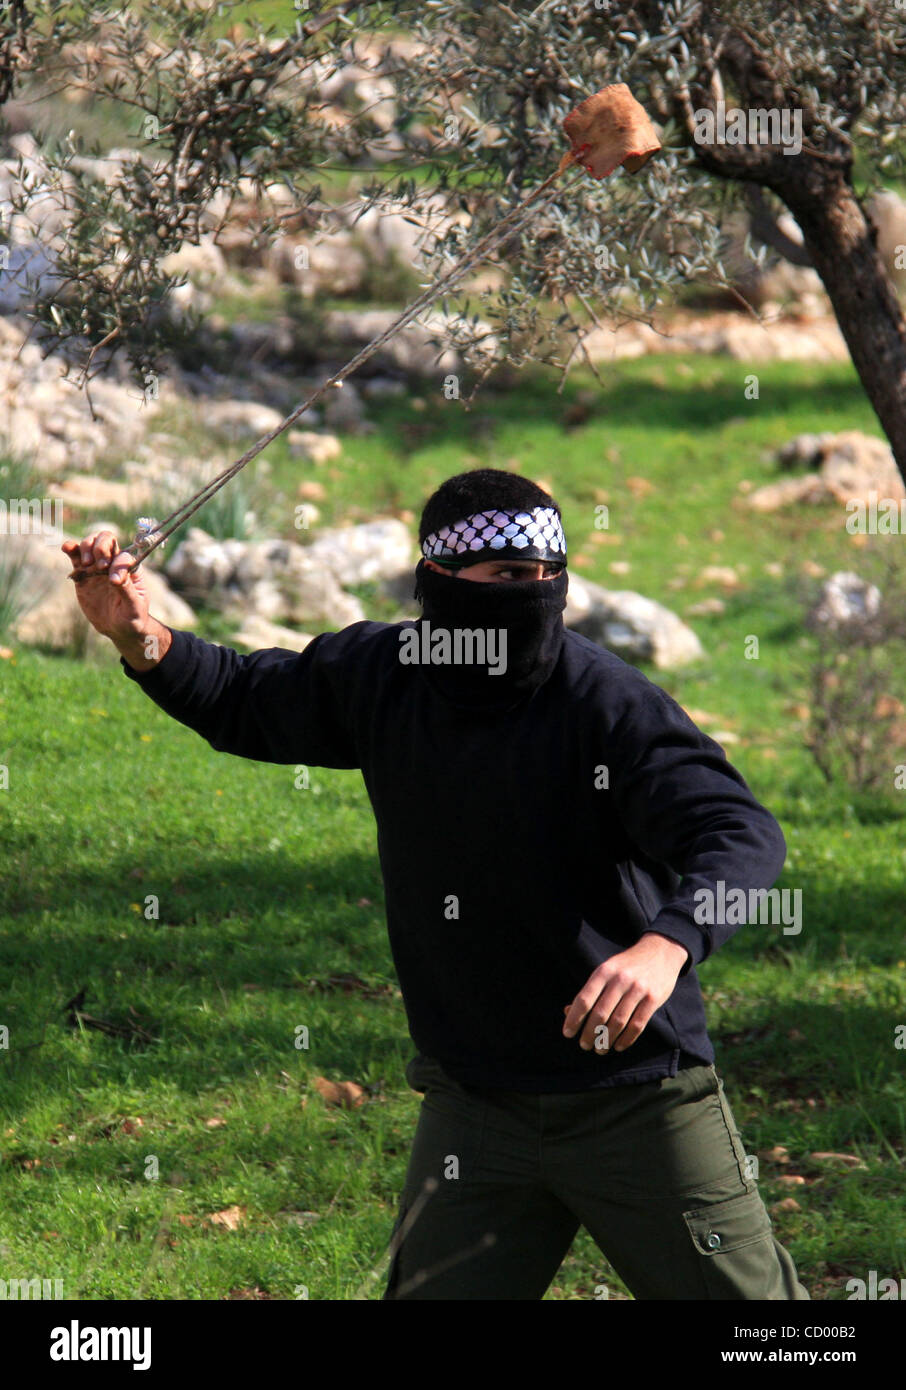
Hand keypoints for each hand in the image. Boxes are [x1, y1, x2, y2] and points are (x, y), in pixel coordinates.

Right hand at [62, 530, 169, 669]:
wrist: (117, 628)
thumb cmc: (132, 617)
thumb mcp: (133, 607)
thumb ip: (126, 590)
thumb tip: (114, 577)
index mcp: (131, 568)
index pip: (123, 556)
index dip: (117, 564)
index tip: (114, 582)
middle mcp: (114, 563)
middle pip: (106, 539)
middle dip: (101, 547)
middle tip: (99, 566)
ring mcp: (97, 567)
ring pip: (91, 543)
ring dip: (87, 547)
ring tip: (87, 564)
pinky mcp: (83, 574)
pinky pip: (76, 556)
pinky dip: (70, 548)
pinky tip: (67, 547)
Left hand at [562, 934, 688, 1053]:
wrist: (661, 951)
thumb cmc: (627, 965)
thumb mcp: (606, 970)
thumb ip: (590, 990)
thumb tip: (568, 1011)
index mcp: (604, 971)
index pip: (584, 999)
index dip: (574, 1019)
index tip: (568, 1033)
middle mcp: (620, 979)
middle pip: (600, 1013)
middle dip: (590, 1033)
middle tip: (584, 1045)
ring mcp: (638, 989)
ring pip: (618, 1022)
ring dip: (607, 1040)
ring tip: (600, 1049)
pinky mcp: (653, 999)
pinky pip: (637, 1025)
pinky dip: (626, 1039)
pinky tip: (618, 1046)